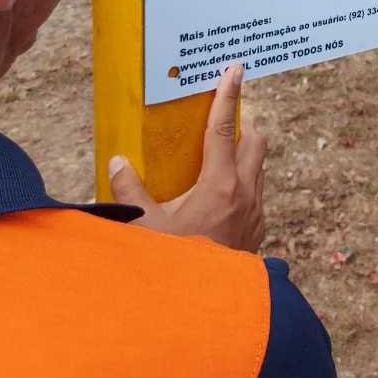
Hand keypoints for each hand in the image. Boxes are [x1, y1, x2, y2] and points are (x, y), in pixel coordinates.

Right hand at [108, 64, 267, 251]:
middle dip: (242, 126)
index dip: (228, 95)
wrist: (200, 308)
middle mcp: (245, 193)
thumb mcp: (143, 225)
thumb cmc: (171, 263)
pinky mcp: (259, 230)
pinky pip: (257, 194)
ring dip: (243, 156)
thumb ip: (129, 188)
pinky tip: (218, 198)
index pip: (225, 128)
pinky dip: (243, 185)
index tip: (235, 69)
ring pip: (259, 167)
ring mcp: (256, 212)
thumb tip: (118, 160)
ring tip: (215, 160)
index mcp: (219, 185)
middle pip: (256, 140)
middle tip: (220, 124)